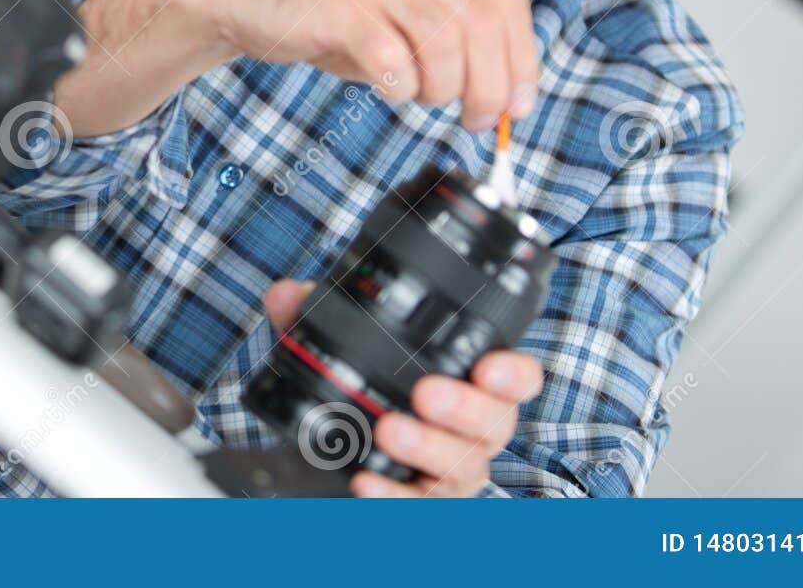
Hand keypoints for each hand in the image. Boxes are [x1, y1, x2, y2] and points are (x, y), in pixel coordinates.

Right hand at [185, 0, 536, 127]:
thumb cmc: (334, 7)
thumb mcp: (406, 2)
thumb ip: (457, 30)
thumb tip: (509, 92)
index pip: (507, 2)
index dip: (522, 61)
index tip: (519, 106)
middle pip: (484, 29)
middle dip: (490, 89)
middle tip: (477, 121)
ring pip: (447, 50)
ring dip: (441, 92)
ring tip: (420, 97)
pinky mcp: (344, 6)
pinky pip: (396, 64)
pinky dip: (400, 90)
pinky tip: (386, 87)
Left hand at [265, 279, 543, 497]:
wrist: (334, 463)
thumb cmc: (363, 396)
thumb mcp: (337, 349)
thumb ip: (313, 316)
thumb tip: (286, 295)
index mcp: (470, 384)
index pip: (516, 378)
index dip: (514, 374)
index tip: (489, 367)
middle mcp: (472, 432)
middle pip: (495, 424)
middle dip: (466, 408)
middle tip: (427, 393)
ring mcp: (451, 475)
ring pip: (462, 468)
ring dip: (428, 448)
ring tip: (390, 430)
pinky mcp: (423, 507)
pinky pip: (418, 508)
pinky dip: (393, 498)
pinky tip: (365, 483)